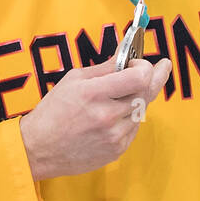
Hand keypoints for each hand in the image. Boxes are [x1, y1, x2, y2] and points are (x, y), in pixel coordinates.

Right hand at [19, 56, 172, 180]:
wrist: (37, 149)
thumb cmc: (53, 111)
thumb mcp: (73, 80)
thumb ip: (105, 67)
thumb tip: (127, 50)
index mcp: (94, 93)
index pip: (140, 77)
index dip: (145, 67)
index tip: (139, 63)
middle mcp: (107, 115)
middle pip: (148, 92)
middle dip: (157, 76)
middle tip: (162, 66)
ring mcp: (114, 135)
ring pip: (142, 110)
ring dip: (138, 99)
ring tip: (120, 96)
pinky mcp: (117, 149)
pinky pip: (134, 127)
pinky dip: (129, 118)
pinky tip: (113, 116)